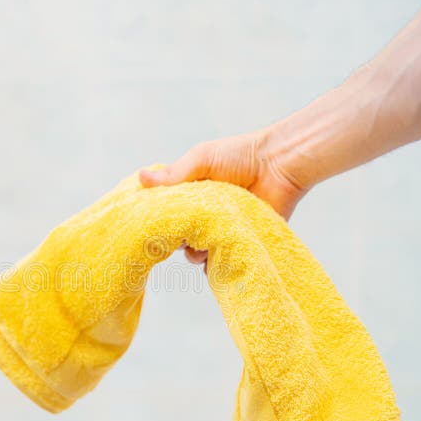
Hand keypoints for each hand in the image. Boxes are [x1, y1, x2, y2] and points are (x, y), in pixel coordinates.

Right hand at [139, 131, 304, 265]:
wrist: (279, 165)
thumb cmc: (240, 155)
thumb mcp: (201, 159)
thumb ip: (173, 175)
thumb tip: (141, 178)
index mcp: (189, 196)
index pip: (164, 216)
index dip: (157, 222)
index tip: (153, 225)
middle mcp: (202, 216)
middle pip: (176, 238)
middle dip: (176, 239)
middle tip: (183, 232)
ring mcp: (220, 232)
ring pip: (195, 254)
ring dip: (196, 251)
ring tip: (207, 239)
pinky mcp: (239, 244)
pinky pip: (220, 264)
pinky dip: (215, 264)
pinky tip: (219, 252)